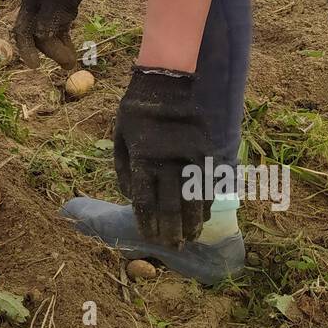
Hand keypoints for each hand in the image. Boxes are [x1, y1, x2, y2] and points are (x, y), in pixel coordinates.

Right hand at [13, 0, 94, 66]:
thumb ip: (48, 19)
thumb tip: (41, 38)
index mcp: (29, 7)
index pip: (23, 33)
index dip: (26, 51)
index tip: (34, 66)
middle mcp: (36, 12)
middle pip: (37, 38)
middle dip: (50, 52)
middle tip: (67, 63)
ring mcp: (47, 12)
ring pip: (49, 36)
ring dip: (59, 50)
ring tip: (72, 61)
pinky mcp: (60, 12)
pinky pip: (59, 31)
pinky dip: (65, 42)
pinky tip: (72, 51)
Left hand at [113, 66, 212, 246]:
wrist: (166, 80)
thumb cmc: (137, 111)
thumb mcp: (119, 136)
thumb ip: (124, 169)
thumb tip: (130, 198)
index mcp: (142, 157)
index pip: (144, 201)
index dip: (147, 223)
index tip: (150, 239)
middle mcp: (166, 159)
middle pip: (170, 205)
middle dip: (170, 230)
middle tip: (173, 247)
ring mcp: (188, 155)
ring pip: (192, 198)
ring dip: (191, 222)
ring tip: (189, 238)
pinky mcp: (205, 150)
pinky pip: (207, 182)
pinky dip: (206, 202)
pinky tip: (203, 217)